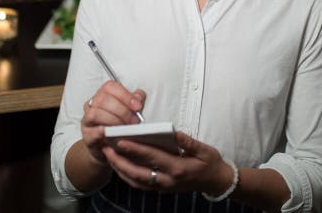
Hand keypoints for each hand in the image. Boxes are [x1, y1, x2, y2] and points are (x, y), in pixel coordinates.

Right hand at [81, 81, 145, 164]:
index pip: (110, 87)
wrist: (109, 146)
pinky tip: (110, 134)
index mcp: (102, 94)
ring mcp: (86, 120)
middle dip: (121, 111)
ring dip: (112, 121)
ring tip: (124, 129)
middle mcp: (92, 105)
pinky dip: (101, 133)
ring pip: (95, 114)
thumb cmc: (119, 124)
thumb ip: (135, 101)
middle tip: (133, 121)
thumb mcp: (129, 110)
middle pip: (102, 100)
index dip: (125, 95)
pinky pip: (91, 132)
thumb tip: (139, 96)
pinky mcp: (86, 136)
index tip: (138, 107)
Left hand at [102, 131, 233, 194]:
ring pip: (136, 181)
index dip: (135, 149)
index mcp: (178, 168)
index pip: (152, 157)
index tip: (121, 141)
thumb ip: (187, 141)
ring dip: (120, 169)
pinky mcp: (161, 190)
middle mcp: (168, 180)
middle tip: (106, 148)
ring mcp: (163, 187)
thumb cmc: (210, 162)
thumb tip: (173, 131)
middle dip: (120, 160)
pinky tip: (119, 167)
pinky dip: (127, 176)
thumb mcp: (204, 149)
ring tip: (108, 155)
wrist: (215, 182)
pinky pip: (140, 185)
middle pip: (138, 172)